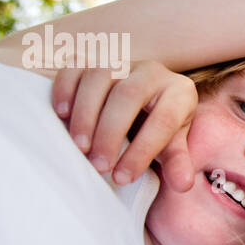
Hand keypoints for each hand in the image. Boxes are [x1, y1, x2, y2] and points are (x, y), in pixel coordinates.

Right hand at [53, 59, 197, 190]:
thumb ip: (177, 162)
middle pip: (129, 95)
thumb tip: (183, 185)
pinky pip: (74, 67)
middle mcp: (152, 70)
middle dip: (111, 133)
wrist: (144, 95)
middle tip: (99, 165)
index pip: (163, 120)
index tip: (123, 178)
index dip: (142, 151)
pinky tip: (62, 115)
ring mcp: (120, 62)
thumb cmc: (158, 124)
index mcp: (179, 92)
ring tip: (81, 147)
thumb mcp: (172, 143)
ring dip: (86, 115)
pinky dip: (65, 89)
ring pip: (99, 78)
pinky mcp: (92, 59)